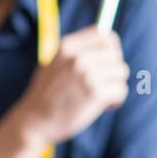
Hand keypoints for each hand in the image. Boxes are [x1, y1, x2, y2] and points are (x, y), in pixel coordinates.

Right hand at [9, 27, 128, 146]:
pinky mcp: (95, 93)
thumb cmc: (49, 93)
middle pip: (116, 55)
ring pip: (121, 72)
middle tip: (103, 84)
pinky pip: (121, 90)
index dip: (112, 49)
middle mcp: (77, 57)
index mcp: (67, 46)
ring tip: (102, 96)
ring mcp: (87, 74)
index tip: (108, 62)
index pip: (106, 36)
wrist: (35, 120)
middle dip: (113, 71)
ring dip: (115, 85)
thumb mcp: (56, 64)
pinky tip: (105, 105)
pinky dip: (117, 100)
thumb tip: (111, 44)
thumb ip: (78, 52)